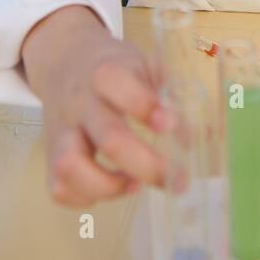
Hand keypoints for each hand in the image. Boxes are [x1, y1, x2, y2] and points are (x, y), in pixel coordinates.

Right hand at [23, 5, 169, 207]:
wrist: (65, 62)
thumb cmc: (115, 69)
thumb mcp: (144, 65)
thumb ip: (173, 94)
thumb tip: (208, 135)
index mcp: (106, 73)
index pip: (117, 84)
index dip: (146, 106)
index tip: (171, 125)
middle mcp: (81, 103)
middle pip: (110, 139)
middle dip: (148, 165)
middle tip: (177, 178)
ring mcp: (62, 131)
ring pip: (71, 167)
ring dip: (109, 187)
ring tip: (135, 184)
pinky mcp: (51, 155)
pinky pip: (60, 188)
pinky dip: (87, 197)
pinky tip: (112, 187)